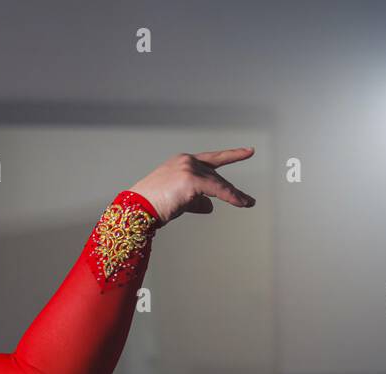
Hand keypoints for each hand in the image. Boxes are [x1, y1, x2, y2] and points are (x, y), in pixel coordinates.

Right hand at [128, 148, 256, 225]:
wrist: (138, 209)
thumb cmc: (153, 206)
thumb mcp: (179, 199)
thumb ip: (196, 200)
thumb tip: (210, 206)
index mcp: (182, 161)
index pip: (211, 158)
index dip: (231, 155)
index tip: (248, 151)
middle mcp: (187, 161)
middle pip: (216, 175)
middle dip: (230, 190)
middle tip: (247, 200)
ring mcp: (189, 169)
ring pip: (218, 183)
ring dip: (234, 195)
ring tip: (247, 203)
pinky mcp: (192, 180)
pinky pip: (218, 190)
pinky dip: (231, 197)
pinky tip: (241, 203)